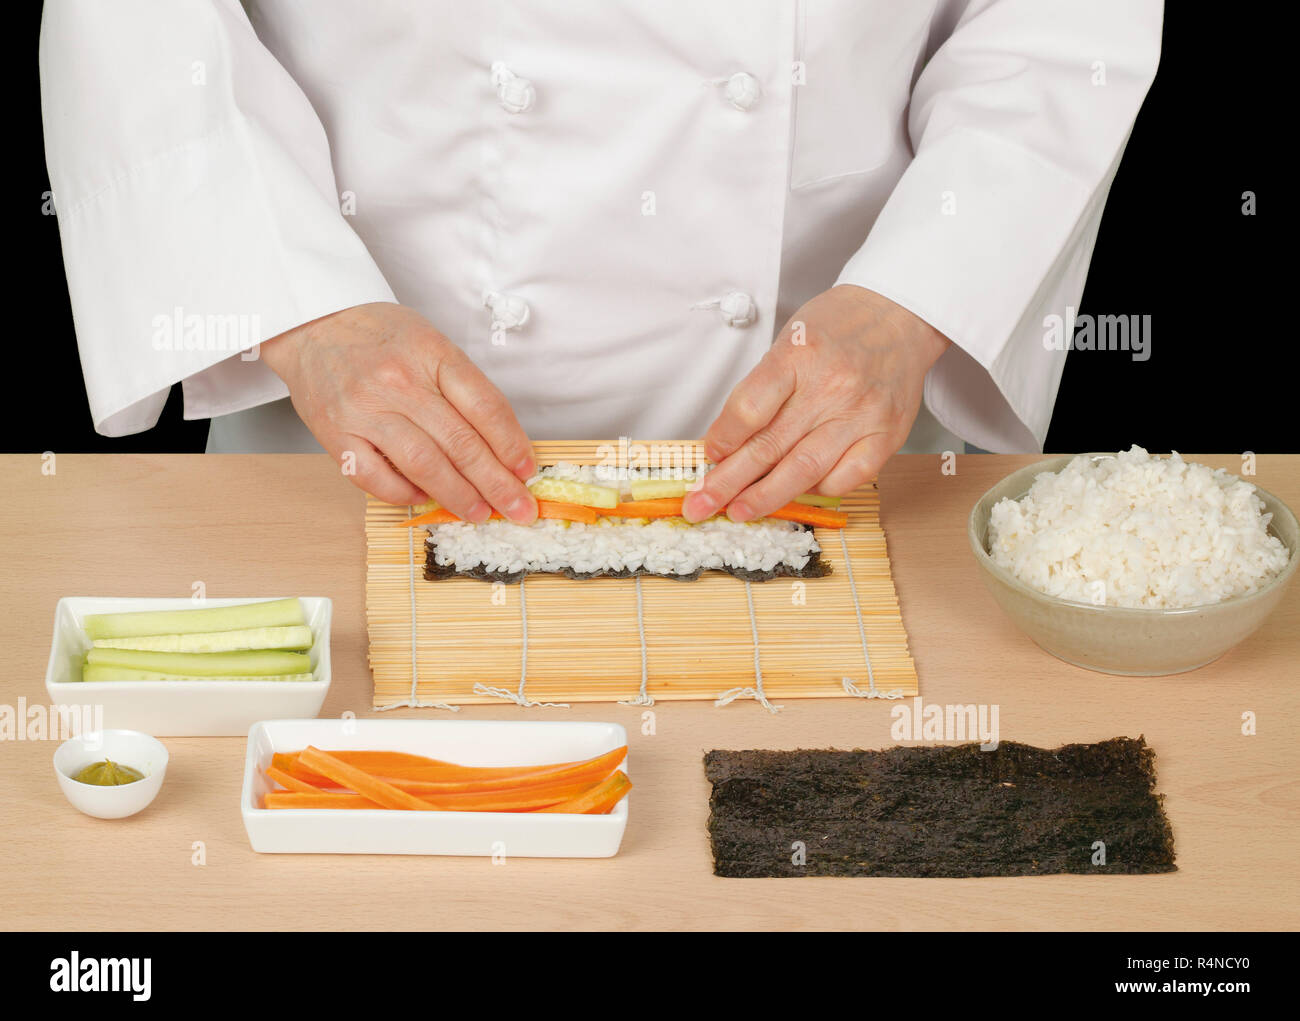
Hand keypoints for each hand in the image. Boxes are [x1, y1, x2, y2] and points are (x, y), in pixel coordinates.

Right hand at [259, 302, 536, 522]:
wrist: (313, 324)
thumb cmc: (380, 336)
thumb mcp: (431, 343)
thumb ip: (463, 388)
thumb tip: (502, 445)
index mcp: (432, 354)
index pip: (485, 407)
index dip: (512, 445)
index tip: (526, 471)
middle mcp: (400, 382)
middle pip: (460, 442)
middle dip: (497, 483)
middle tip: (518, 509)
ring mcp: (366, 410)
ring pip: (424, 463)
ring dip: (457, 495)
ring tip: (480, 513)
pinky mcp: (336, 434)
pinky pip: (375, 477)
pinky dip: (404, 494)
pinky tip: (424, 498)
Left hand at [683, 285, 949, 521]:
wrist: (899, 314)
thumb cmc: (838, 327)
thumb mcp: (789, 340)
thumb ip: (762, 389)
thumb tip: (728, 443)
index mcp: (799, 355)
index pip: (749, 408)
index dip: (724, 438)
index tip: (709, 455)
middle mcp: (832, 386)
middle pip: (769, 445)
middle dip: (729, 482)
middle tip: (701, 505)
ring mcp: (862, 414)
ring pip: (804, 470)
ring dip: (766, 497)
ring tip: (739, 512)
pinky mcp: (887, 435)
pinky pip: (847, 478)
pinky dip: (819, 489)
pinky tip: (800, 491)